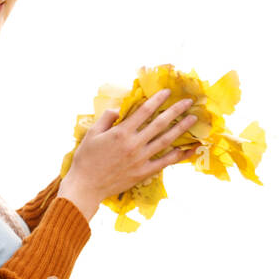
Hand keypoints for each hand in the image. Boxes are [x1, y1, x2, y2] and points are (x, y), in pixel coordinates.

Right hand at [57, 88, 198, 220]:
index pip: (144, 111)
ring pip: (166, 140)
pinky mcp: (143, 172)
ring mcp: (141, 159)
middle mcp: (134, 144)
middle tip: (188, 101)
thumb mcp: (92, 133)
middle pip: (159, 123)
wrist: (86, 186)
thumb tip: (120, 109)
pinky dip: (178, 155)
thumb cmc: (86, 159)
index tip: (167, 92)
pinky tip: (188, 148)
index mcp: (121, 132)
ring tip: (193, 119)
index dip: (157, 100)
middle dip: (175, 110)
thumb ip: (107, 118)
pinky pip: (165, 162)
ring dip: (181, 128)